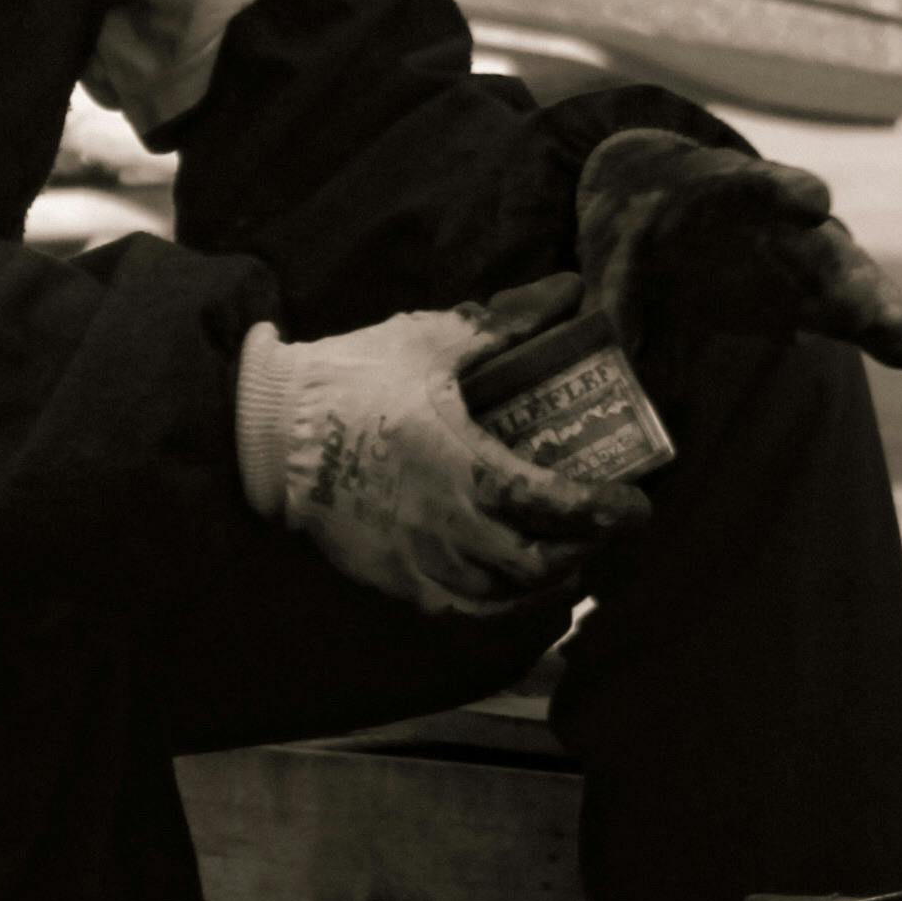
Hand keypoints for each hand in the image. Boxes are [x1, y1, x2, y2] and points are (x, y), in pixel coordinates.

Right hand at [236, 274, 652, 615]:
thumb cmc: (351, 381)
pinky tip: (509, 583)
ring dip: (544, 581)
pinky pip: (459, 609)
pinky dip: (497, 603)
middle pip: (537, 565)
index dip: (604, 513)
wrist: (266, 431)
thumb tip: (570, 291)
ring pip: (501, 596)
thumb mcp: (430, 340)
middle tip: (601, 528)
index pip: (553, 505)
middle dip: (582, 551)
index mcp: (461, 467)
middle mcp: (445, 527)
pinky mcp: (391, 578)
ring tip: (564, 555)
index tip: (635, 508)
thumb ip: (505, 322)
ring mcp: (416, 560)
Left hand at [573, 131, 901, 368]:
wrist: (657, 195)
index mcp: (717, 193)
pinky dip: (875, 319)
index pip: (753, 186)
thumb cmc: (634, 226)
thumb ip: (607, 310)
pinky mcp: (817, 284)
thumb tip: (594, 368)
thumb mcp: (613, 254)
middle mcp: (773, 220)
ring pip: (847, 274)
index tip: (814, 202)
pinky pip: (850, 300)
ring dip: (874, 306)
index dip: (781, 191)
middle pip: (815, 244)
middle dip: (847, 277)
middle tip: (880, 314)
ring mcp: (803, 250)